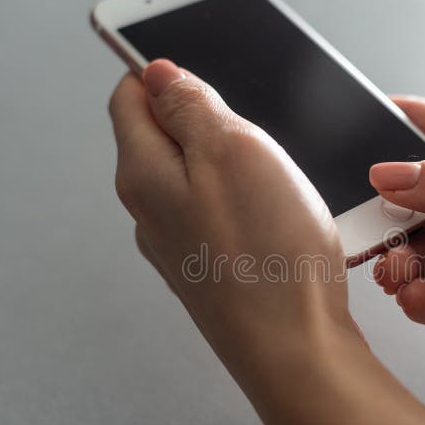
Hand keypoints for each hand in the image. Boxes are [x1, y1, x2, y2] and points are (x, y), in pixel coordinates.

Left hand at [109, 59, 350, 357]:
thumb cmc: (271, 255)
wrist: (295, 350)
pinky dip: (248, 206)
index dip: (169, 80)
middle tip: (256, 146)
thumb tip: (159, 75)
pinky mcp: (212, 272)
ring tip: (273, 190)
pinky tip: (277, 224)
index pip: (130, 98)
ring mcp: (181, 248)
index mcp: (143, 175)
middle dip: (211, 127)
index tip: (212, 92)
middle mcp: (151, 214)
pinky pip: (222, 217)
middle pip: (166, 140)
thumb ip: (188, 105)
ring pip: (199, 180)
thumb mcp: (232, 149)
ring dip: (234, 169)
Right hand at [371, 96, 424, 403]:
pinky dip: (417, 298)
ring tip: (396, 269)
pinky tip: (417, 295)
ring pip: (415, 252)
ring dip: (396, 260)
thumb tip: (393, 174)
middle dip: (383, 214)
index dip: (390, 138)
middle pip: (412, 200)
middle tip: (366, 229)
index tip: (353, 154)